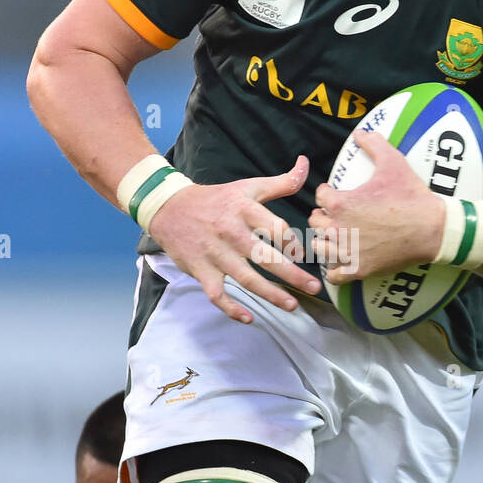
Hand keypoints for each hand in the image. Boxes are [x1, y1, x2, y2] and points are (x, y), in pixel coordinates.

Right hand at [148, 155, 322, 322]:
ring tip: (292, 305)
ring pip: (245, 278)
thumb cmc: (215, 199)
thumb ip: (281, 182)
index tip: (306, 254)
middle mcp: (230, 232)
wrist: (168, 208)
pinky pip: (217, 294)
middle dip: (292, 274)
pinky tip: (249, 318)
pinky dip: (231, 309)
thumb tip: (305, 164)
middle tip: (314, 288)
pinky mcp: (200, 270)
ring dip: (270, 295)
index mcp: (244, 209)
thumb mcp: (247, 186)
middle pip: (265, 256)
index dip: (294, 242)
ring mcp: (215, 254)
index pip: (276, 227)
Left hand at [309, 130, 445, 283]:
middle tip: (337, 216)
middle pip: (315, 222)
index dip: (327, 194)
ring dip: (326, 241)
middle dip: (324, 217)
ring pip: (320, 248)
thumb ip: (374, 144)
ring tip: (337, 238)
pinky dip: (336, 269)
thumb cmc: (412, 196)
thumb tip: (360, 132)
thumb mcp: (393, 162)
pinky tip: (344, 261)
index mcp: (341, 202)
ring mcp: (347, 251)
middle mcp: (338, 228)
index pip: (320, 196)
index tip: (336, 195)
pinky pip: (334, 275)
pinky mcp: (358, 270)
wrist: (432, 228)